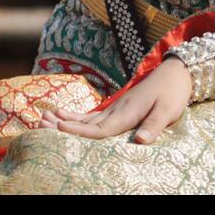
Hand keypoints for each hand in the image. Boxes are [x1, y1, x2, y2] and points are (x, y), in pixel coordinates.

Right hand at [39, 57, 192, 144]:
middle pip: (86, 122)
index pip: (100, 128)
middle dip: (62, 125)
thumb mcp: (168, 110)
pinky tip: (62, 115)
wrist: (176, 73)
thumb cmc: (173, 92)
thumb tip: (140, 141)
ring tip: (42, 119)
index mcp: (127, 113)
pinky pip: (93, 115)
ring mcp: (115, 107)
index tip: (60, 130)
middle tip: (38, 124)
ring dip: (65, 119)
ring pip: (86, 117)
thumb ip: (153, 126)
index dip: (80, 131)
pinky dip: (77, 117)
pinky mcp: (118, 107)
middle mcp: (116, 110)